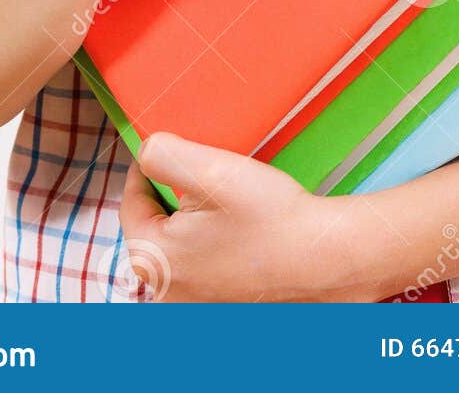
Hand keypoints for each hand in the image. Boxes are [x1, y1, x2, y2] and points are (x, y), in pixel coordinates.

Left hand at [118, 132, 378, 302]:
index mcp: (152, 262)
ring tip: (225, 202)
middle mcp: (165, 295)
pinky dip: (212, 245)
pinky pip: (201, 267)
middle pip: (154, 226)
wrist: (326, 260)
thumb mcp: (211, 170)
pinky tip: (238, 231)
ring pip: (178, 247)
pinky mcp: (218, 310)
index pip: (132, 202)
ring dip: (194, 221)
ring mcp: (193, 308)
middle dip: (173, 196)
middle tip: (206, 175)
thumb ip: (163, 154)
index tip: (172, 148)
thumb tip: (145, 151)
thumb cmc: (271, 217)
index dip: (148, 168)